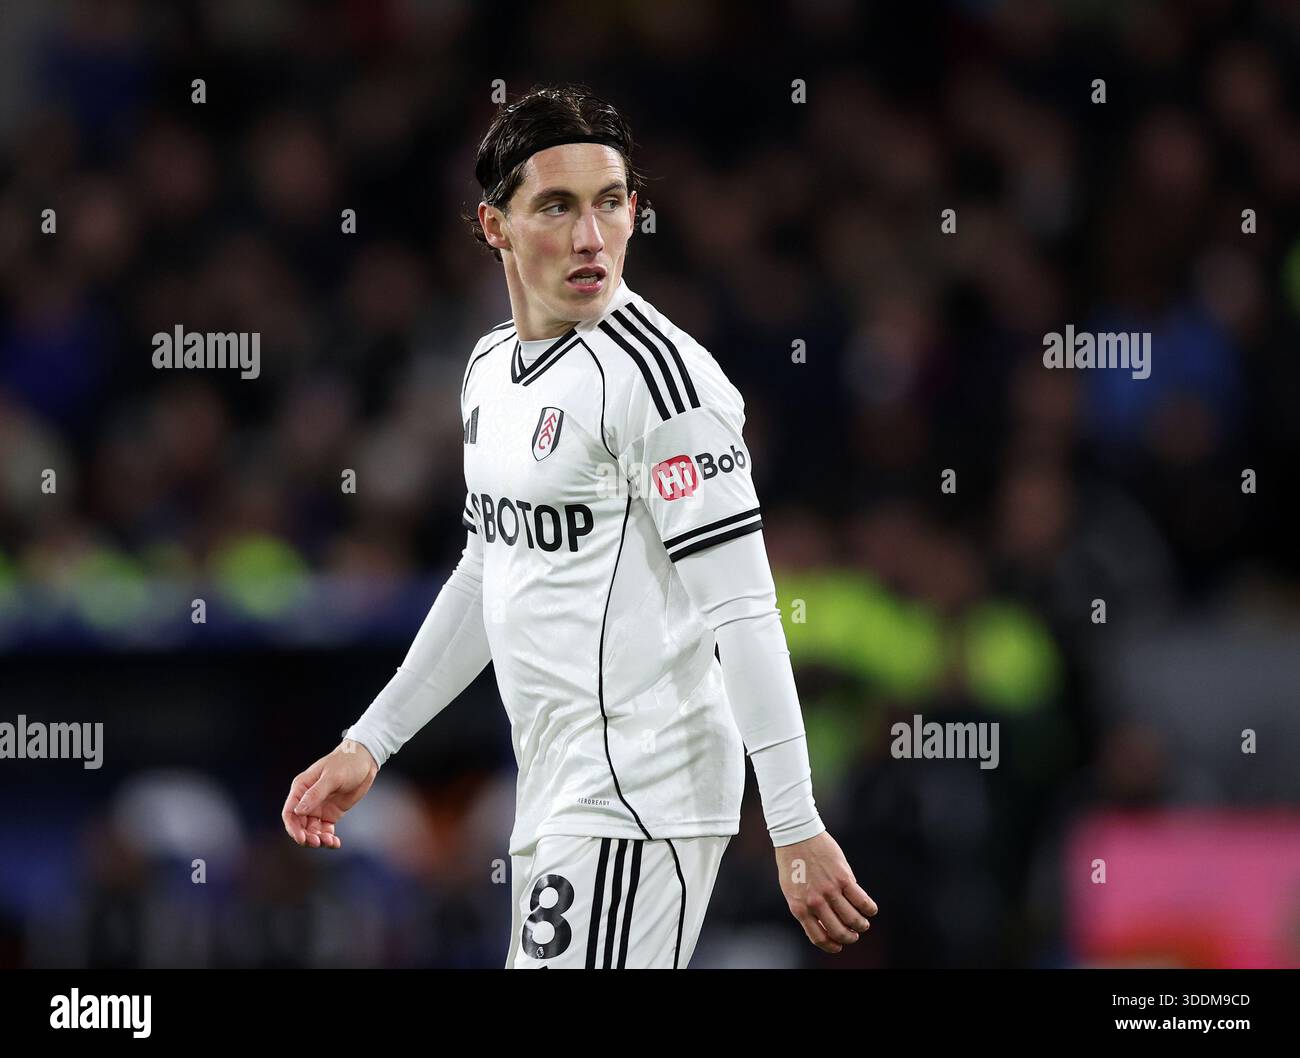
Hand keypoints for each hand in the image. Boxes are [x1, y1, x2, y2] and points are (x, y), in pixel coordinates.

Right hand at [281, 739, 378, 848]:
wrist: (365, 761)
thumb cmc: (346, 763)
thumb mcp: (332, 777)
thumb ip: (315, 794)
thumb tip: (298, 811)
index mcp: (301, 788)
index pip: (290, 812)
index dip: (293, 828)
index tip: (302, 838)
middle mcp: (307, 800)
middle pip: (299, 825)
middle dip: (306, 837)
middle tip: (318, 842)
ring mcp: (319, 808)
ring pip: (312, 830)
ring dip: (318, 839)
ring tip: (330, 842)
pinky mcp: (331, 814)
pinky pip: (325, 830)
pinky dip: (328, 838)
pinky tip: (335, 843)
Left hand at [774, 830, 877, 953]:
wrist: (796, 836)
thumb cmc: (793, 863)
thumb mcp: (792, 890)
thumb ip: (805, 907)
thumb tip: (825, 924)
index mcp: (799, 908)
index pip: (819, 937)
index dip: (833, 945)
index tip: (839, 945)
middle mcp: (815, 902)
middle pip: (839, 931)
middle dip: (850, 937)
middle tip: (855, 934)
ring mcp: (829, 890)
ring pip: (853, 919)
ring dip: (862, 925)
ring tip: (863, 923)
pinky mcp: (843, 878)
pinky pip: (862, 900)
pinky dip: (870, 909)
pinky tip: (871, 909)